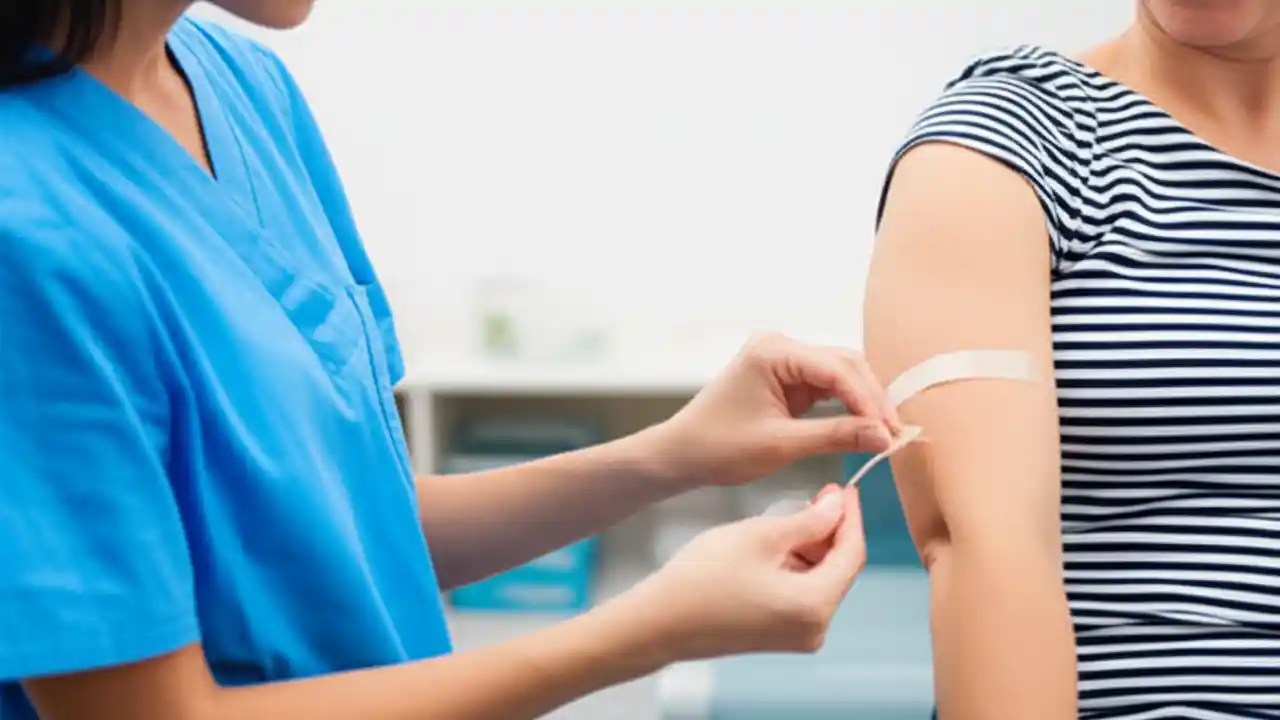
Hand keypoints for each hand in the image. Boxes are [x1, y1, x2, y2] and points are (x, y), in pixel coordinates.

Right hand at [623, 484, 865, 661]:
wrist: (659, 621)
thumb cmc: (704, 576)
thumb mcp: (761, 535)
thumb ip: (808, 520)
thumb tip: (838, 505)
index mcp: (814, 605)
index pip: (852, 553)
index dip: (851, 516)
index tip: (846, 487)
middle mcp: (815, 628)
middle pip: (838, 569)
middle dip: (830, 531)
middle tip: (816, 494)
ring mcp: (797, 636)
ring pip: (820, 579)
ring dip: (810, 546)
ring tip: (788, 516)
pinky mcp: (779, 636)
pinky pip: (801, 594)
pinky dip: (796, 566)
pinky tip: (776, 543)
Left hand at [651, 332, 901, 486]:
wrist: (682, 453)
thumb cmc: (719, 447)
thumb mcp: (781, 445)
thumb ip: (835, 436)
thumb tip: (884, 437)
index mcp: (773, 351)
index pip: (837, 369)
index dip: (869, 401)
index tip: (892, 432)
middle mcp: (780, 346)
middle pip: (844, 365)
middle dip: (872, 400)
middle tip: (897, 435)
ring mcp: (783, 359)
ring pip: (840, 375)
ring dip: (863, 403)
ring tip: (887, 434)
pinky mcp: (786, 377)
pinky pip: (827, 387)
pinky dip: (847, 407)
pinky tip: (866, 427)